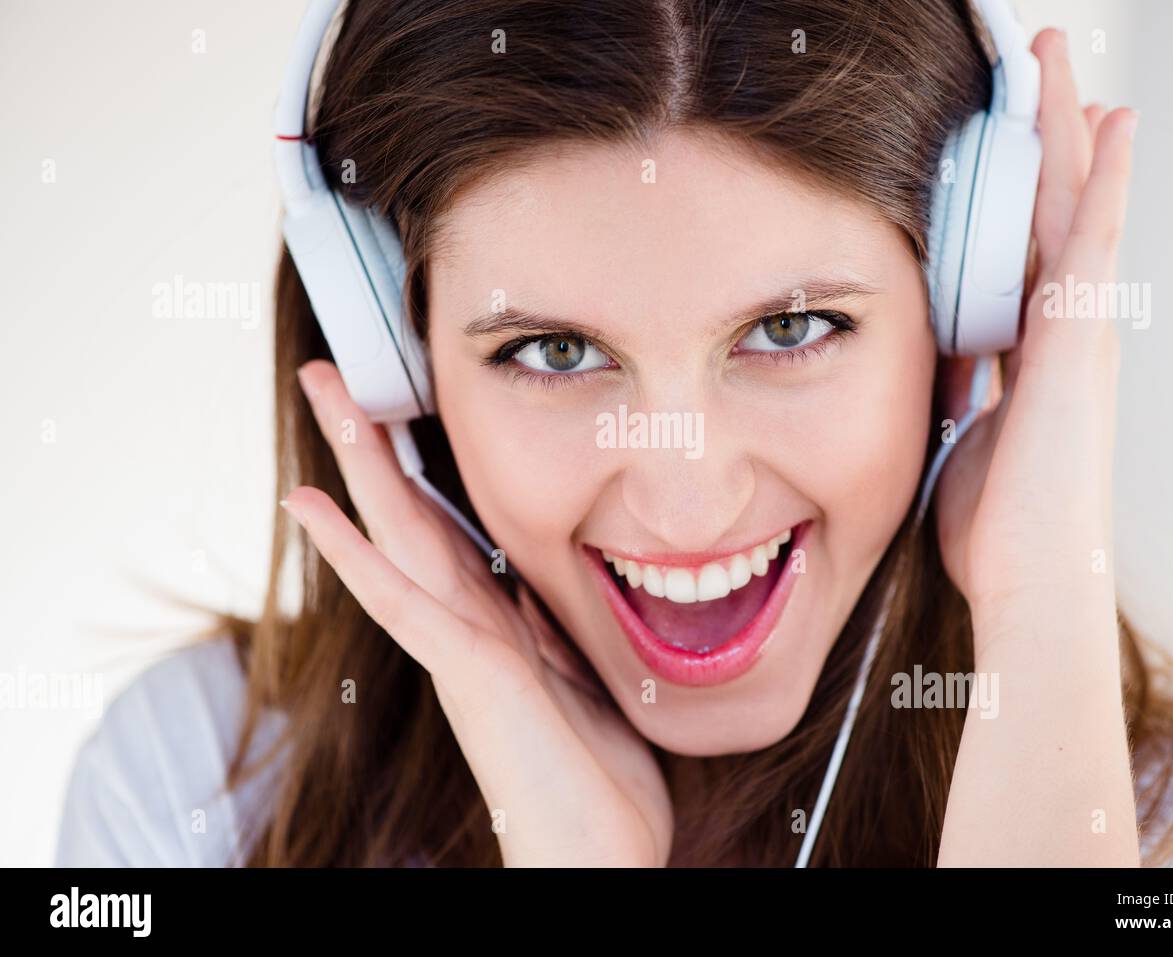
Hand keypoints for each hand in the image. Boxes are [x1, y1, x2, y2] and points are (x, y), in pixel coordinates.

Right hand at [281, 359, 672, 865]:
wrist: (598, 857)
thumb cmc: (597, 783)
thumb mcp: (584, 682)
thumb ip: (554, 633)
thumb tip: (539, 587)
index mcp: (497, 628)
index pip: (447, 533)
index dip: (418, 476)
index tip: (398, 419)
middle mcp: (465, 628)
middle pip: (409, 517)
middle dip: (372, 445)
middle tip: (333, 374)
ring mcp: (457, 647)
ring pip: (396, 536)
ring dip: (357, 464)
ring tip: (319, 396)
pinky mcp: (465, 669)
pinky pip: (400, 598)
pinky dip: (353, 551)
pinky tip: (312, 504)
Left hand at [935, 29, 1136, 628]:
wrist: (1031, 584)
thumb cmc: (999, 531)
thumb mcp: (961, 441)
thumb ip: (956, 395)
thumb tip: (938, 373)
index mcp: (1031, 355)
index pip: (1024, 251)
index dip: (1021, 193)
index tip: (1014, 144)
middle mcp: (1063, 332)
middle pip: (1051, 211)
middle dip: (1044, 138)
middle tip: (1038, 70)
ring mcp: (1080, 333)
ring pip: (1072, 206)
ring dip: (1067, 130)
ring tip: (1058, 63)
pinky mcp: (1083, 342)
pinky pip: (1093, 241)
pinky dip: (1104, 180)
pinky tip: (1112, 121)